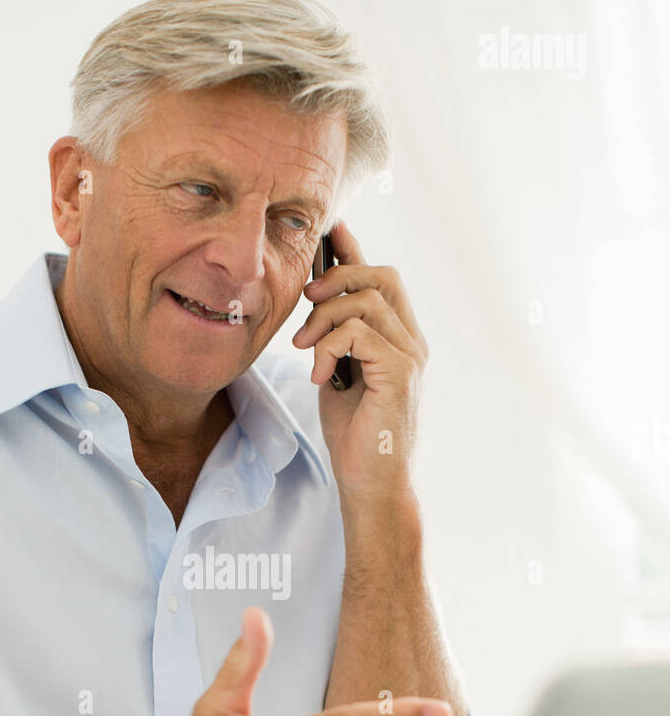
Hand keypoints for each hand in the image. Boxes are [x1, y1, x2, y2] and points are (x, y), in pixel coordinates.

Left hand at [292, 221, 428, 505]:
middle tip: (306, 302)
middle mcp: (411, 341)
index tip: (329, 230)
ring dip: (323, 318)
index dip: (353, 250)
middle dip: (337, 277)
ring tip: (303, 349)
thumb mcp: (337, 376)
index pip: (380, 278)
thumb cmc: (355, 437)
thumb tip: (315, 304)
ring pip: (367, 299)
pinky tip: (318, 373)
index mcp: (399, 338)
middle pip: (382, 274)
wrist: (371, 485)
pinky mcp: (399, 373)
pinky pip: (360, 332)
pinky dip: (329, 345)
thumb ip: (334, 340)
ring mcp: (410, 356)